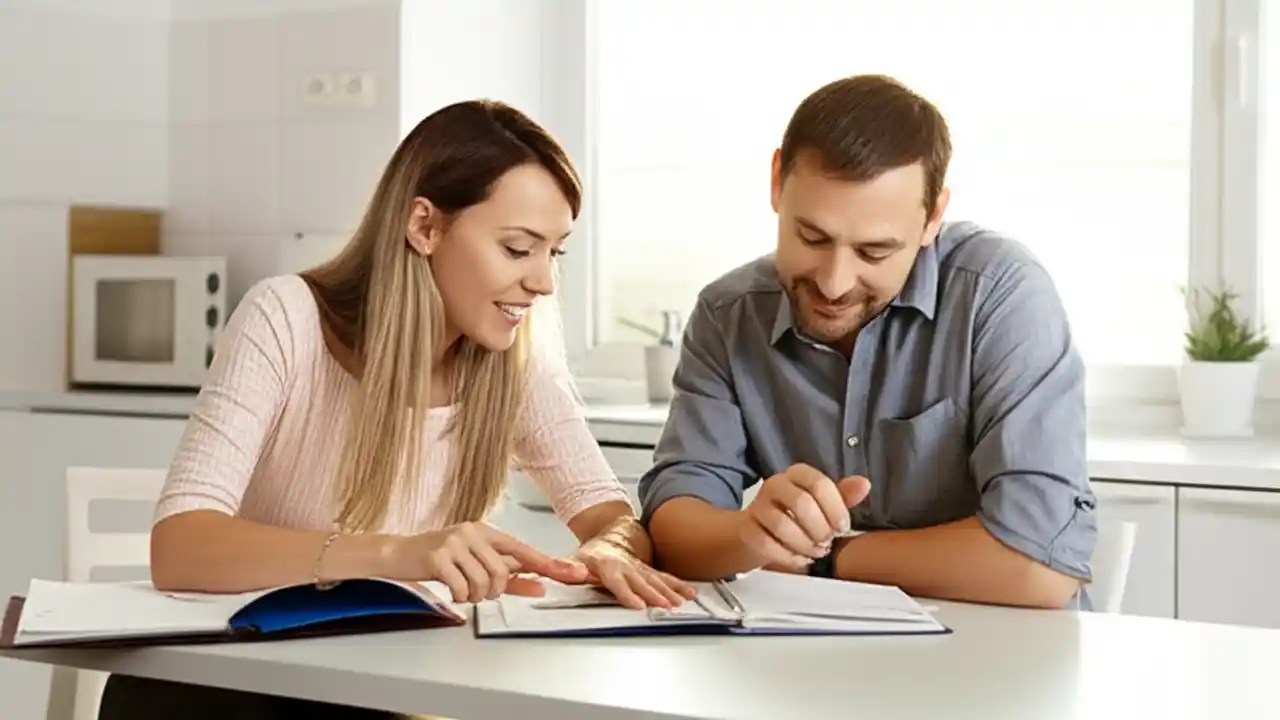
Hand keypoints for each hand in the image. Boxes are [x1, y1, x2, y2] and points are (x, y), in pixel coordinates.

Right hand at [389, 522, 588, 602]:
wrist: (399, 555)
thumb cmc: (440, 560)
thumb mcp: (477, 565)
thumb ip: (510, 577)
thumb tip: (540, 586)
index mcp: (486, 532)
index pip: (524, 550)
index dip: (549, 564)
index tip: (572, 572)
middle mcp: (473, 532)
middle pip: (502, 573)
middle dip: (492, 591)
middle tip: (477, 590)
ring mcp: (455, 542)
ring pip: (484, 583)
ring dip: (474, 595)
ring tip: (461, 587)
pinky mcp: (438, 556)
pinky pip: (463, 588)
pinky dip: (459, 596)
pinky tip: (450, 588)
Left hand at [571, 539, 697, 609]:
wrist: (606, 537)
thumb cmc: (589, 555)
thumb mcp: (572, 559)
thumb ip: (567, 568)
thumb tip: (573, 572)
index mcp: (607, 565)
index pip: (617, 581)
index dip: (627, 593)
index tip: (638, 604)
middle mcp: (627, 565)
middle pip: (642, 582)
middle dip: (655, 594)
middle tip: (667, 606)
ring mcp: (640, 568)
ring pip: (656, 579)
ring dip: (669, 591)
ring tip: (680, 602)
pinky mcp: (649, 570)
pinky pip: (665, 578)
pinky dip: (678, 585)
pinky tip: (689, 593)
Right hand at [738, 464, 869, 570]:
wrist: (761, 531)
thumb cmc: (797, 516)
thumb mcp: (823, 504)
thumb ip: (844, 496)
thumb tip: (864, 484)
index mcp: (797, 474)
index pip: (819, 484)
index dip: (836, 509)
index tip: (842, 527)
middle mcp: (775, 484)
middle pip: (801, 503)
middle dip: (820, 529)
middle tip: (827, 541)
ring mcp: (758, 506)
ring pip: (783, 525)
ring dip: (805, 544)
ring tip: (815, 552)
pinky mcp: (747, 529)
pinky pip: (767, 544)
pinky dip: (788, 557)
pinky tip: (799, 559)